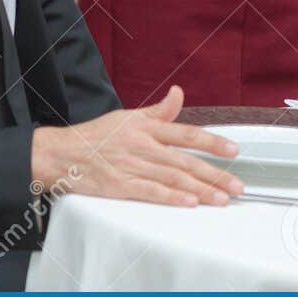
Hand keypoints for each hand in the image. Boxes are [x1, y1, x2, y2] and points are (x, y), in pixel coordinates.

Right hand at [30, 85, 244, 207]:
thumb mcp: (128, 116)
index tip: (234, 151)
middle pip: (185, 161)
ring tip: (221, 199)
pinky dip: (171, 197)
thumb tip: (179, 93)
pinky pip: (150, 192)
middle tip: (236, 186)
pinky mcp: (120, 186)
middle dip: (215, 175)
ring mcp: (131, 166)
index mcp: (146, 127)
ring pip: (173, 178)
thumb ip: (159, 110)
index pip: (187, 134)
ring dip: (200, 190)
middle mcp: (142, 145)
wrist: (61, 154)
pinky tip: (189, 203)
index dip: (213, 142)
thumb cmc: (95, 136)